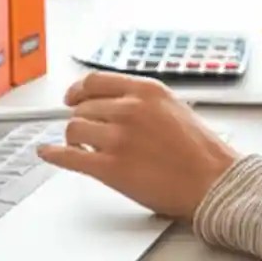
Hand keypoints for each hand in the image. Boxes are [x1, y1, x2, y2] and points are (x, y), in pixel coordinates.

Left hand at [37, 72, 237, 218]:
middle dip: (82, 118)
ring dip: (74, 138)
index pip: (96, 81)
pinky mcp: (110, 167)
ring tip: (81, 145)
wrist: (213, 180)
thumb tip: (114, 102)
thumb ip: (142, 101)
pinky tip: (48, 153)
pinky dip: (54, 155)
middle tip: (83, 128)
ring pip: (74, 129)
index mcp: (146, 90)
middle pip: (83, 106)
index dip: (78, 89)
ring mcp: (118, 137)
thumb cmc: (201, 150)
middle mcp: (129, 109)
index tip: (72, 96)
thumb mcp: (173, 107)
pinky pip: (70, 157)